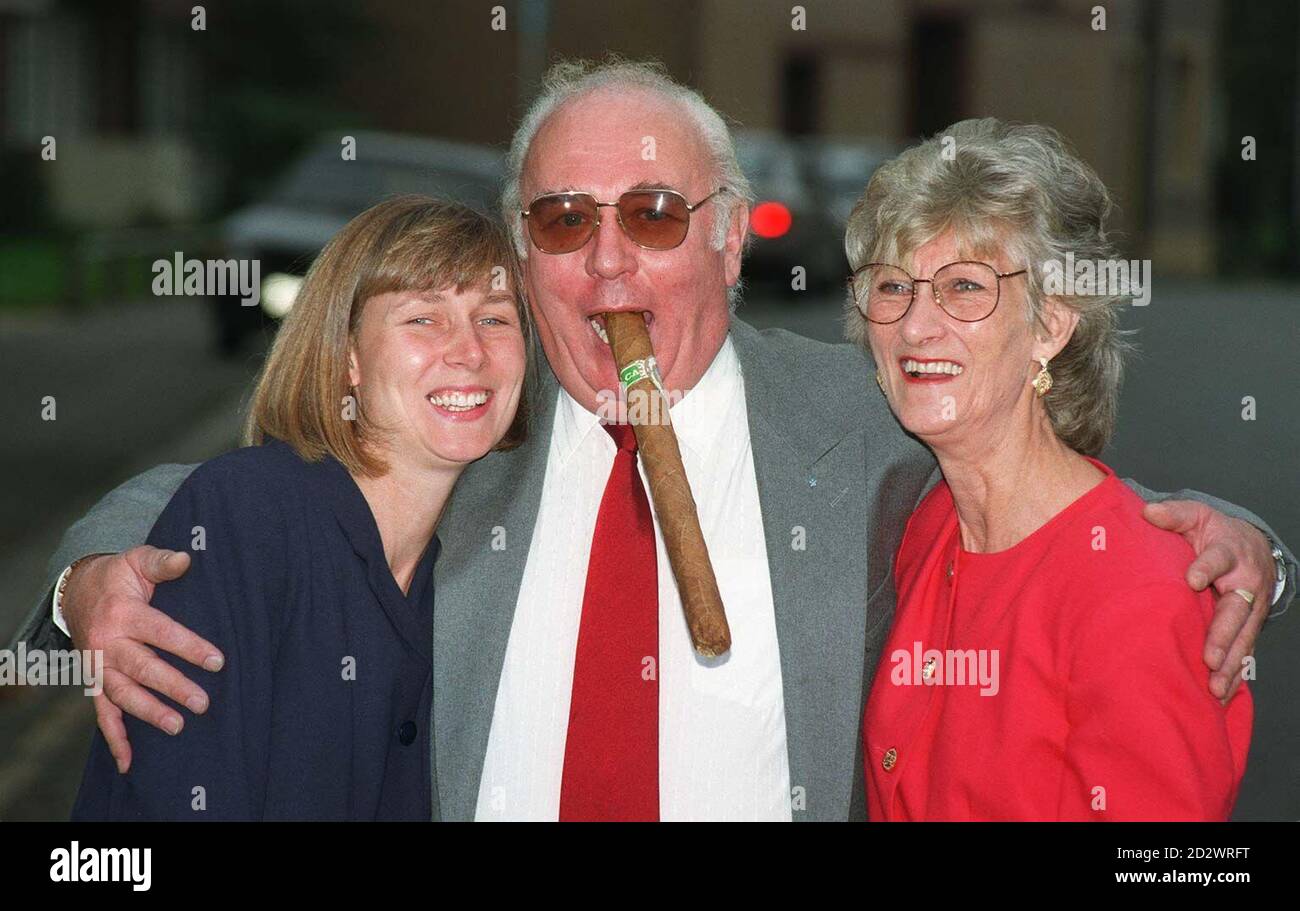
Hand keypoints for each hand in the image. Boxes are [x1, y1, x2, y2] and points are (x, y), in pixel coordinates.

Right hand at [62, 546, 223, 773]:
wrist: (76, 591)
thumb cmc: (118, 576)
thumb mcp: (137, 560)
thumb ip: (162, 562)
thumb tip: (187, 558)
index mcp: (124, 613)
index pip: (162, 633)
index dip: (190, 647)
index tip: (218, 662)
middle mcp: (108, 643)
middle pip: (143, 668)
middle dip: (173, 686)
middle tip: (203, 702)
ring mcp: (99, 666)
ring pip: (122, 694)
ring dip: (148, 713)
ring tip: (177, 726)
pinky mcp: (95, 681)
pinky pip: (102, 713)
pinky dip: (114, 738)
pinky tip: (129, 761)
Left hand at [1142, 500, 1274, 702]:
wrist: (1250, 544)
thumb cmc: (1214, 532)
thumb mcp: (1195, 516)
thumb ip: (1173, 515)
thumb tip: (1148, 512)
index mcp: (1229, 552)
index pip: (1218, 558)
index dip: (1206, 568)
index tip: (1191, 579)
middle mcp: (1245, 583)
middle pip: (1236, 610)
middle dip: (1223, 635)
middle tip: (1209, 657)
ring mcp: (1250, 608)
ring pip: (1243, 638)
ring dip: (1230, 664)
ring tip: (1215, 687)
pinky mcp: (1249, 626)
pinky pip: (1244, 651)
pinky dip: (1235, 674)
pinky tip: (1222, 694)